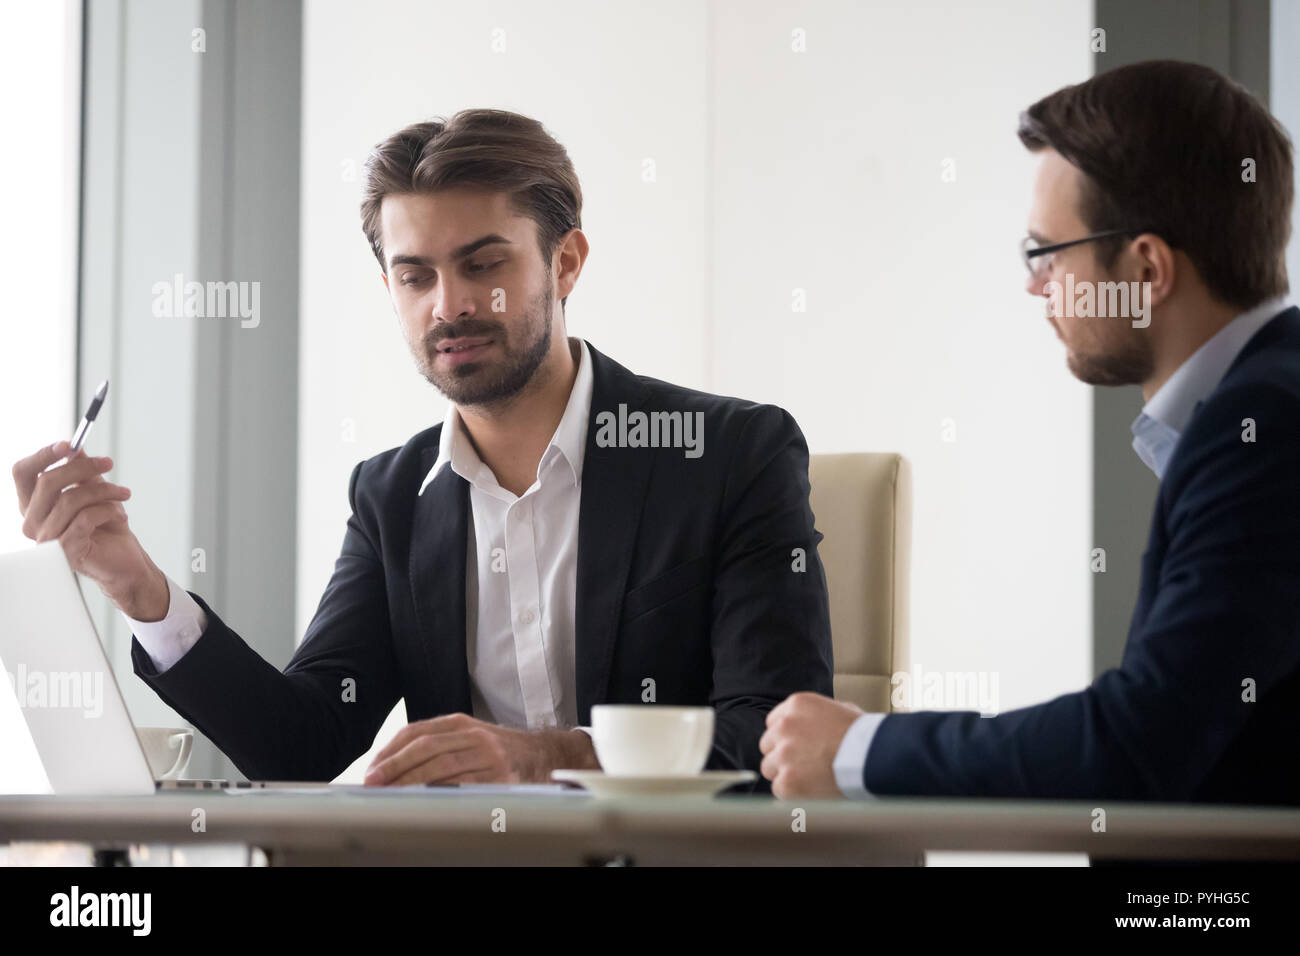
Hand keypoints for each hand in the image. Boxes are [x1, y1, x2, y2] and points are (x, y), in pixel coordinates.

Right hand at [11, 441, 167, 619]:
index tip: (69, 444)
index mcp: (33, 505)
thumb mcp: (94, 492)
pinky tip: (121, 514)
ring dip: (104, 491)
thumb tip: (75, 448)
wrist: (125, 560)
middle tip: (108, 463)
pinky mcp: (65, 551)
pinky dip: (108, 510)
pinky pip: (85, 518)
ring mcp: (46, 539)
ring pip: (70, 499)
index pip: (22, 473)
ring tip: (124, 494)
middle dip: (82, 467)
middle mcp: (32, 522)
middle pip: (47, 482)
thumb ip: (81, 472)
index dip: (43, 456)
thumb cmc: (106, 526)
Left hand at [363, 713, 597, 785]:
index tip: (370, 770)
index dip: (390, 752)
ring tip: (391, 796)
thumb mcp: (470, 739)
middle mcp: (474, 735)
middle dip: (394, 767)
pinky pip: (466, 786)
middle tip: (372, 784)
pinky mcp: (502, 777)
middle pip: (425, 748)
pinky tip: (425, 804)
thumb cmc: (501, 752)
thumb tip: (392, 770)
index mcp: (461, 723)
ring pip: (442, 767)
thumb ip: (438, 747)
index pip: (416, 732)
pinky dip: (442, 795)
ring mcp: (490, 756)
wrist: (547, 756)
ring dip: (411, 783)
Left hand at [759, 692, 864, 798]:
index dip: (786, 738)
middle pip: (768, 745)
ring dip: (786, 774)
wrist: (876, 757)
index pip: (774, 723)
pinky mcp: (787, 780)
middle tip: (804, 765)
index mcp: (797, 704)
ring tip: (811, 778)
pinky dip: (793, 794)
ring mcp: (784, 754)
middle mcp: (785, 726)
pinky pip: (779, 789)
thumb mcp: (841, 710)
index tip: (798, 747)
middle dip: (783, 756)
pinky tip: (812, 790)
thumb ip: (818, 715)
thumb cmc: (865, 736)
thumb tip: (814, 723)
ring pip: (770, 768)